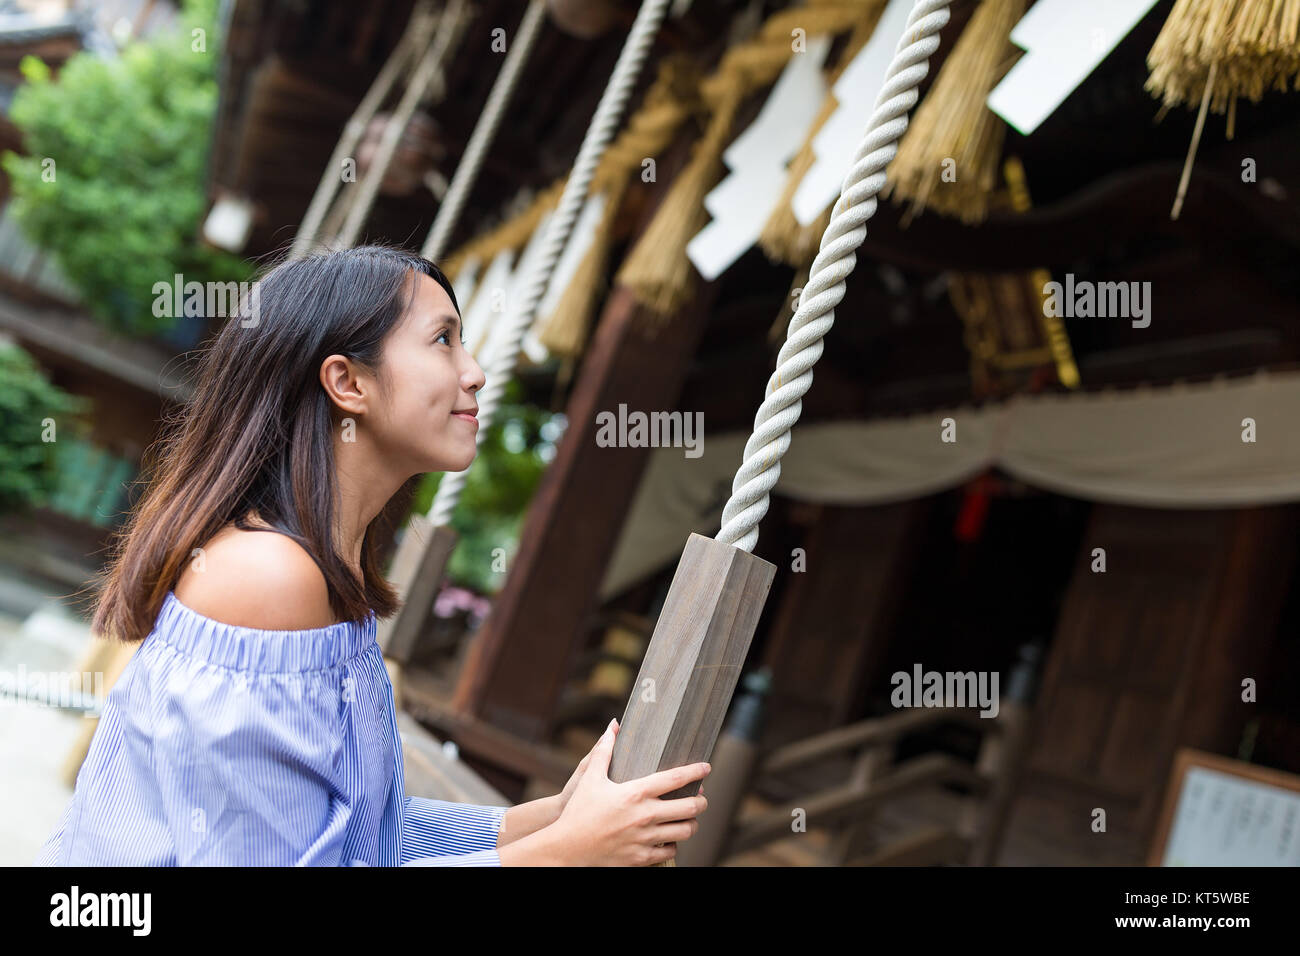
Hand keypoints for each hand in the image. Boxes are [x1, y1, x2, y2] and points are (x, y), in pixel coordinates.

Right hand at [547, 718, 709, 865]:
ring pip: (685, 831)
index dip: (695, 771)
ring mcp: (645, 838)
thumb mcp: (590, 778)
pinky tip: (670, 837)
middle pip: (690, 807)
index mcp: (636, 793)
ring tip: (689, 818)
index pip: (676, 778)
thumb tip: (612, 727)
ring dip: (691, 823)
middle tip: (701, 798)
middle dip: (701, 801)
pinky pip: (670, 851)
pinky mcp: (641, 857)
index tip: (706, 767)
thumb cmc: (578, 811)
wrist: (567, 848)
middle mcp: (645, 816)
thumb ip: (604, 751)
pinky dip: (674, 844)